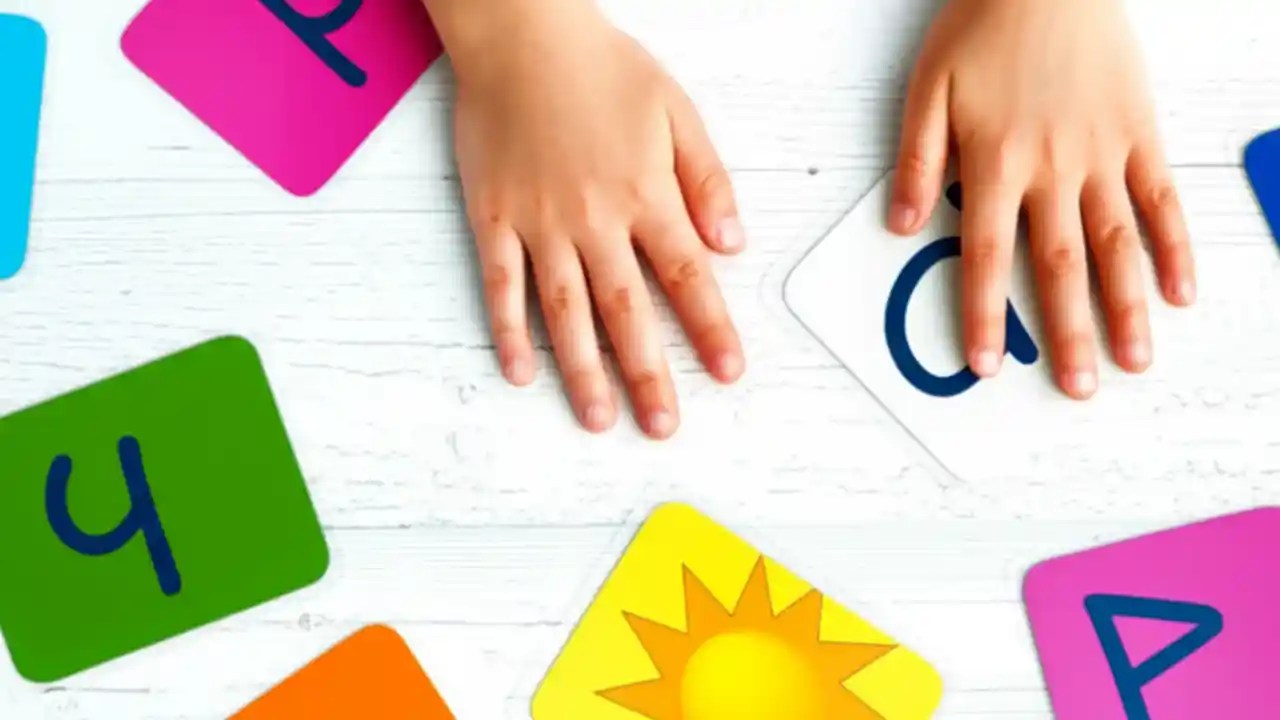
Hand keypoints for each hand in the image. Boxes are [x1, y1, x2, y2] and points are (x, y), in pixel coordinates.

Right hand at [435, 0, 744, 437]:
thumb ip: (706, 180)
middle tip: (662, 426)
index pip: (687, 276)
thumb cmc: (602, 67)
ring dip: (583, 371)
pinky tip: (521, 372)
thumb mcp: (675, 111)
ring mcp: (538, 223)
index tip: (728, 373)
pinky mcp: (493, 218)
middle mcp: (593, 219)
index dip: (710, 328)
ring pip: (564, 312)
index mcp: (645, 194)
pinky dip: (509, 331)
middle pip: (627, 311)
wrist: (522, 34)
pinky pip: (501, 285)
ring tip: (598, 420)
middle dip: (648, 373)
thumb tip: (732, 243)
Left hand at [889, 0, 1195, 398]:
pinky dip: (1175, 246)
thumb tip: (899, 228)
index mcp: (995, 162)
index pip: (985, 256)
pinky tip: (1182, 292)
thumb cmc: (982, 28)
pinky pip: (1162, 199)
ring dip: (1127, 306)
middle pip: (1059, 265)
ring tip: (1136, 359)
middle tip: (1077, 387)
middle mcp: (1053, 168)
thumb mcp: (928, 90)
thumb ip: (916, 162)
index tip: (985, 363)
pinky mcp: (1141, 133)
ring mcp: (1104, 154)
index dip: (984, 314)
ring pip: (1118, 243)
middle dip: (1067, 332)